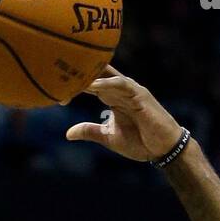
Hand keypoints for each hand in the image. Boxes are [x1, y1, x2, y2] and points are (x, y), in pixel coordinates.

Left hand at [66, 67, 182, 161]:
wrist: (162, 149)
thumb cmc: (140, 141)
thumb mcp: (108, 137)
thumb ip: (90, 131)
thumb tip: (68, 133)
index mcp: (112, 98)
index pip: (91, 83)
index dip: (75, 84)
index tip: (57, 91)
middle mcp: (120, 90)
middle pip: (98, 75)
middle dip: (80, 73)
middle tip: (59, 71)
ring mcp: (130, 90)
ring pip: (107, 76)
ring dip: (90, 75)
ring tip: (72, 75)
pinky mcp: (140, 95)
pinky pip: (121, 84)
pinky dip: (107, 82)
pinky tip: (92, 84)